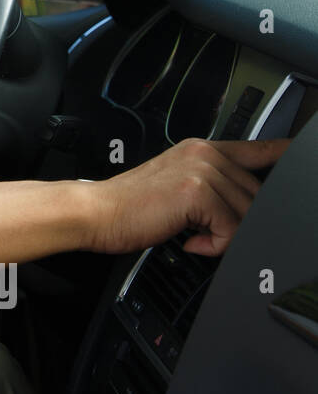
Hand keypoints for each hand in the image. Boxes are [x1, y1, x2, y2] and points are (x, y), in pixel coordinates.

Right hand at [83, 137, 291, 255]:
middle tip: (209, 235)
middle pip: (258, 193)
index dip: (285, 154)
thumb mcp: (174, 187)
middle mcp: (205, 153)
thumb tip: (241, 211)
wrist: (95, 212)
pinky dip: (216, 245)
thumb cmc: (128, 206)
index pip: (259, 148)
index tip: (299, 156)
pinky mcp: (197, 192)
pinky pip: (233, 229)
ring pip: (248, 213)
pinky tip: (191, 241)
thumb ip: (210, 188)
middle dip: (240, 223)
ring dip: (226, 236)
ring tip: (194, 237)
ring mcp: (202, 170)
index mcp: (200, 149)